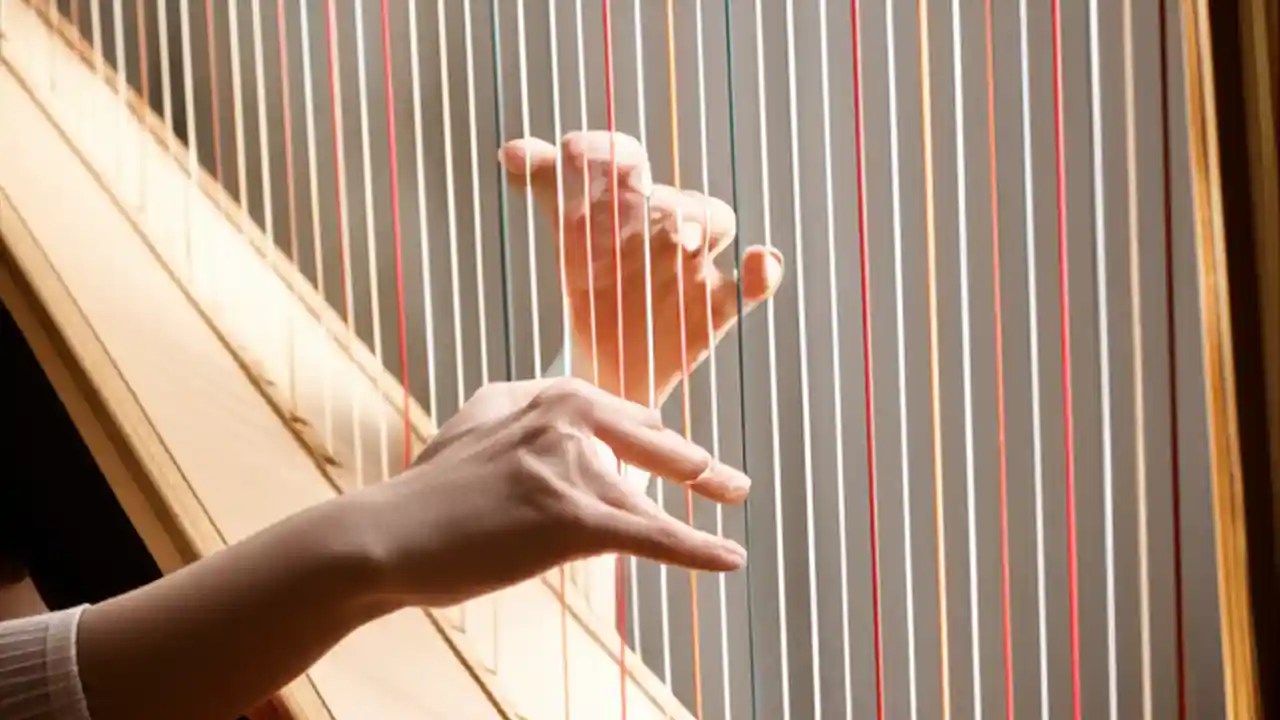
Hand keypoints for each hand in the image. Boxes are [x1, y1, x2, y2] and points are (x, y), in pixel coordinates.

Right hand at [355, 377, 750, 607]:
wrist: (386, 536)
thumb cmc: (426, 495)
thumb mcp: (475, 428)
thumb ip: (522, 418)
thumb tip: (560, 429)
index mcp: (541, 396)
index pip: (619, 415)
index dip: (658, 441)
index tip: (687, 456)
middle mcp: (561, 416)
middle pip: (650, 442)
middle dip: (695, 466)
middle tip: (734, 483)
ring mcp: (569, 463)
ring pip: (643, 500)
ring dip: (694, 516)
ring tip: (730, 520)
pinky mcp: (572, 515)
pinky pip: (651, 534)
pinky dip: (696, 549)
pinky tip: (730, 558)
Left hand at [499, 132, 783, 404]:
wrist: (606, 358)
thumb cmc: (591, 281)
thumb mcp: (566, 230)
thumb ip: (545, 182)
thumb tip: (509, 151)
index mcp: (629, 198)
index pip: (623, 157)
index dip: (606, 150)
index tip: (580, 156)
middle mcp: (666, 221)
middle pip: (674, 194)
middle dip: (662, 200)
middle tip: (646, 207)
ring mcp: (696, 261)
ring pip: (714, 223)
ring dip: (704, 223)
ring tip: (686, 239)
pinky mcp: (718, 303)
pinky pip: (753, 283)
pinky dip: (762, 271)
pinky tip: (759, 264)